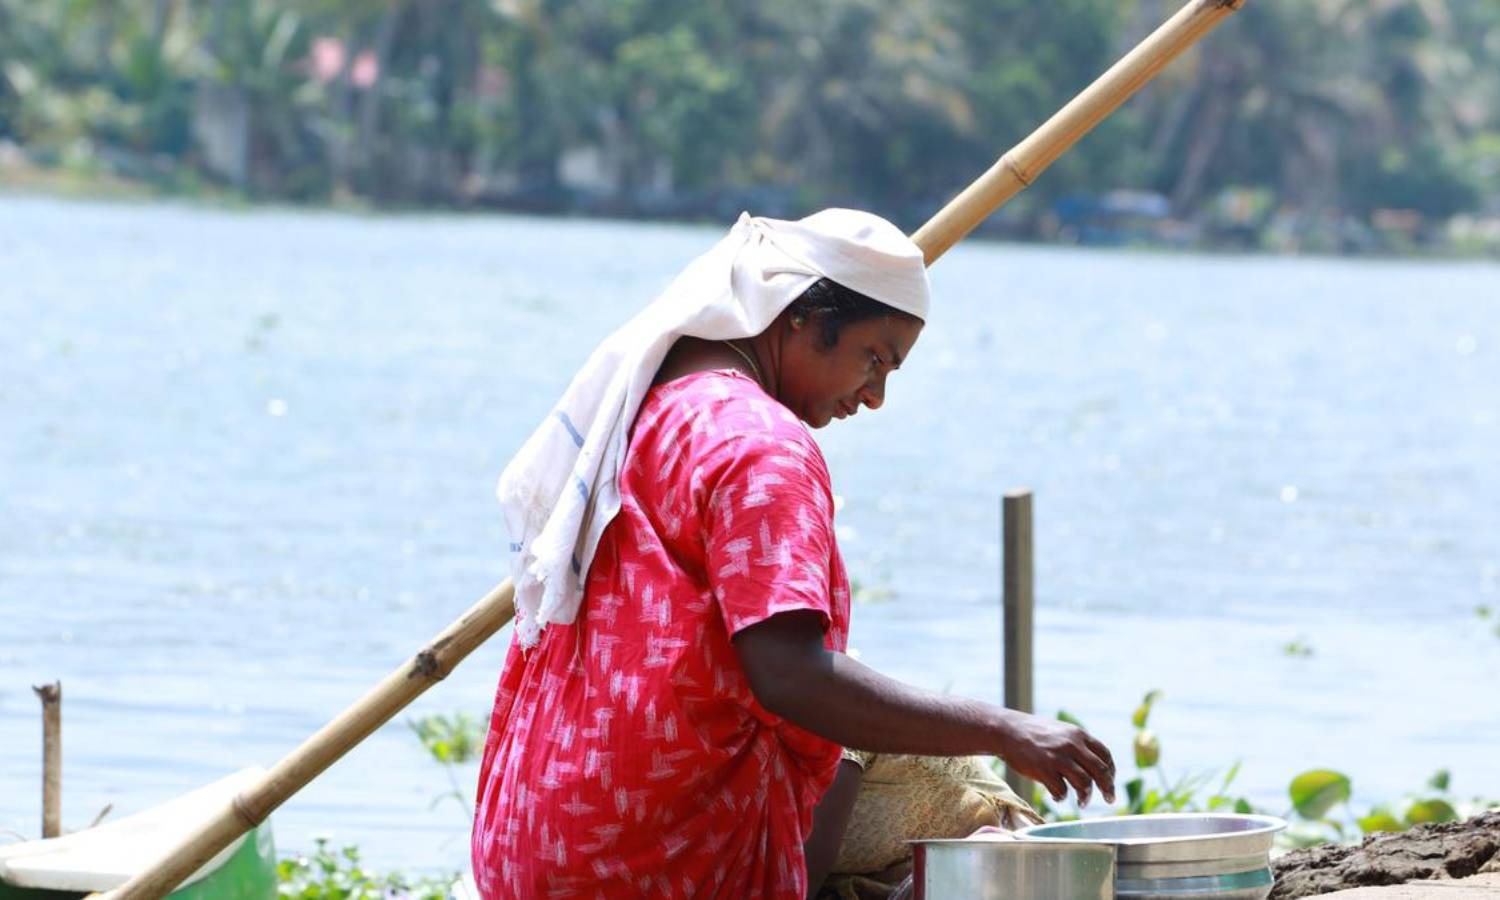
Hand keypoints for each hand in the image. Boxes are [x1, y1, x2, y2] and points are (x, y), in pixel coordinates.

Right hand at [993, 711, 1115, 807]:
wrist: (1007, 731)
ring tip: (1082, 802)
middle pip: (1100, 771)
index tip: (1110, 783)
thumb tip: (1097, 766)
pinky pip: (1062, 791)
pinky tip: (1056, 795)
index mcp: (1078, 734)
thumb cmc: (1034, 733)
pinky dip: (1061, 797)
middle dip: (1107, 788)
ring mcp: (1057, 758)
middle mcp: (1071, 745)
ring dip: (1085, 797)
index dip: (1111, 772)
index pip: (1105, 755)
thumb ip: (1078, 745)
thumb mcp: (1061, 731)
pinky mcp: (1043, 770)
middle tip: (1109, 799)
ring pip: (1084, 783)